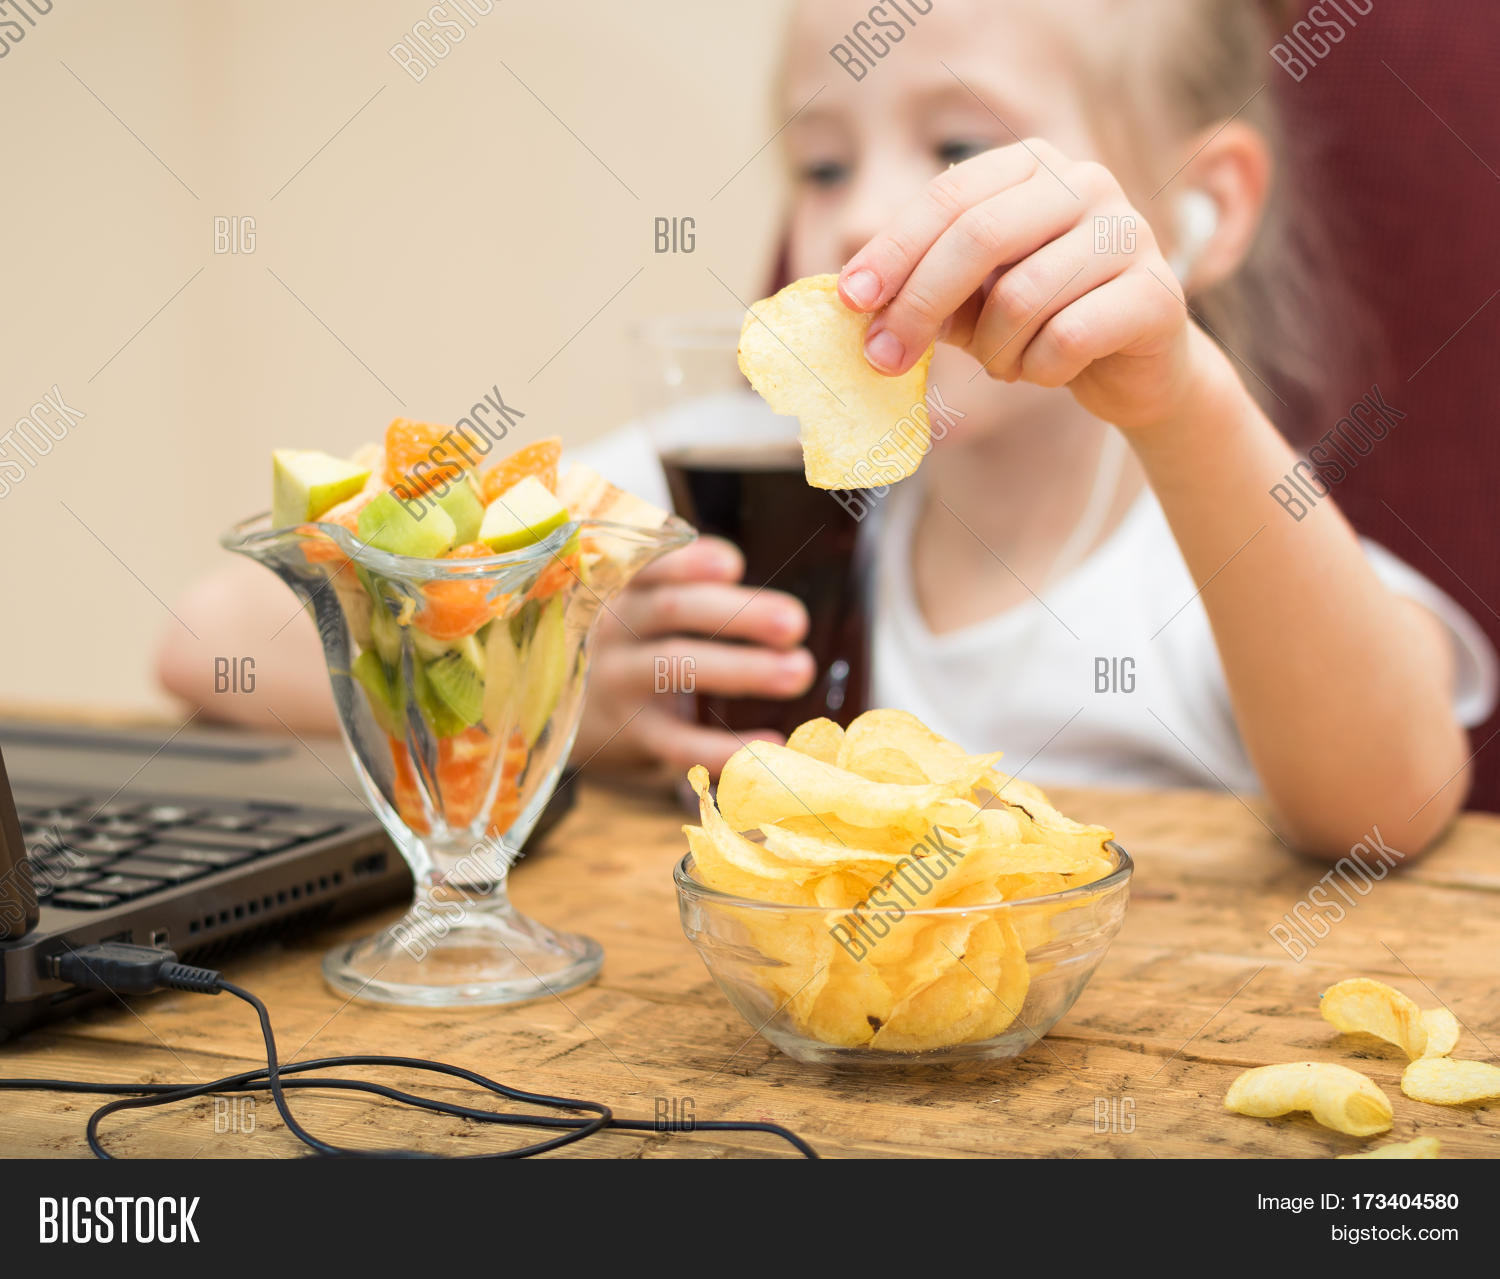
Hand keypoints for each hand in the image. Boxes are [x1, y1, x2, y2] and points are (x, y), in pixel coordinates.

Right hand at [572, 536, 815, 772]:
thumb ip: (691, 590)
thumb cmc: (634, 643)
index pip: (650, 564)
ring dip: (742, 668)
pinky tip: (774, 743)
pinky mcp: (630, 733)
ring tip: (799, 670)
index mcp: (624, 586)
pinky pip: (680, 743)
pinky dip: (727, 746)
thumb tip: (774, 607)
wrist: (569, 712)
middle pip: (671, 610)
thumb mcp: (643, 607)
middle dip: (737, 613)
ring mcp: (618, 680)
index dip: (688, 563)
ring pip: (676, 667)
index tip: (733, 565)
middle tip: (796, 622)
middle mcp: (614, 627)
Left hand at [838, 139, 1200, 431]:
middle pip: (979, 237)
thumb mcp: (971, 300)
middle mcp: (1085, 182)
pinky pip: (1067, 337)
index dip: (892, 251)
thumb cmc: (1039, 322)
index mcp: (1032, 165)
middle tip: (885, 359)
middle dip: (919, 305)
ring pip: (1022, 297)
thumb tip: (855, 302)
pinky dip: (1038, 370)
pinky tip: (1047, 370)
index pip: (948, 197)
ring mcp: (1128, 232)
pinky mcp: (1157, 292)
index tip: (849, 300)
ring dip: (992, 351)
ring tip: (1004, 363)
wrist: (1131, 369)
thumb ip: (922, 289)